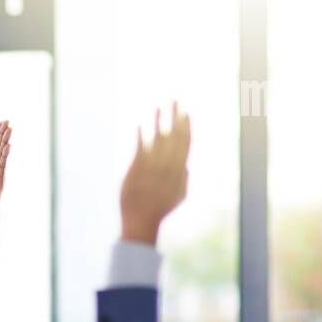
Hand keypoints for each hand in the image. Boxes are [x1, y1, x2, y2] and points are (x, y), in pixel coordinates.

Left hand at [0, 120, 10, 216]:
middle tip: (8, 122)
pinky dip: (5, 155)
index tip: (2, 122)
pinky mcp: (1, 178)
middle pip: (0, 146)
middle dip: (3, 134)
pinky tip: (8, 146)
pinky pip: (3, 165)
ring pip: (3, 153)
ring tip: (10, 130)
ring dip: (6, 141)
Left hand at [119, 103, 190, 245]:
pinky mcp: (135, 170)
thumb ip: (184, 180)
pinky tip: (140, 124)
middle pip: (173, 136)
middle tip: (176, 101)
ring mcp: (151, 167)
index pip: (185, 144)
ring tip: (159, 107)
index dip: (186, 127)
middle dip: (175, 118)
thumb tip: (187, 165)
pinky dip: (140, 136)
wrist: (141, 221)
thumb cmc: (161, 210)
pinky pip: (139, 148)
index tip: (187, 113)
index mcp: (179, 171)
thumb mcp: (179, 197)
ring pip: (156, 139)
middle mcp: (167, 166)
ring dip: (158, 121)